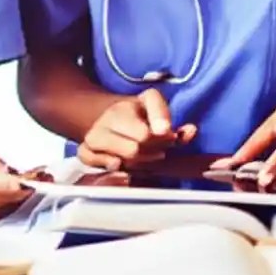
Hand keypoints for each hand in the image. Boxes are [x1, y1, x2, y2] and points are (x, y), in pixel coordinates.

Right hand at [78, 89, 196, 170]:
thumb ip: (174, 121)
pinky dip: (113, 168)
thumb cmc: (138, 115)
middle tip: (158, 151)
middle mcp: (108, 118)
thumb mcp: (156, 108)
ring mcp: (93, 135)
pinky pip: (100, 167)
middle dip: (151, 155)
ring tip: (143, 158)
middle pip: (135, 150)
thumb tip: (191, 131)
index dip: (163, 140)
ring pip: (120, 161)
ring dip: (136, 164)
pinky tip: (122, 163)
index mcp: (127, 106)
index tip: (169, 138)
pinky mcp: (84, 151)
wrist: (106, 115)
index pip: (147, 134)